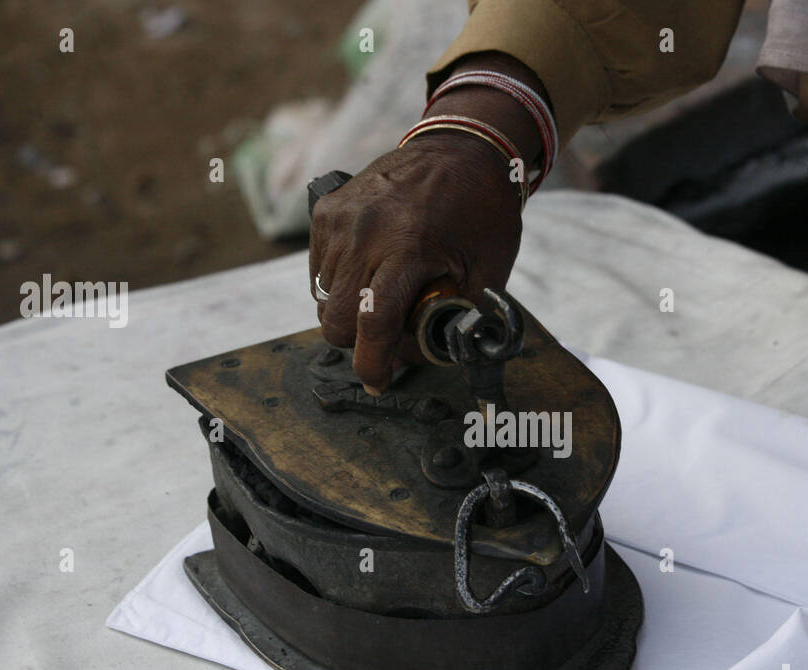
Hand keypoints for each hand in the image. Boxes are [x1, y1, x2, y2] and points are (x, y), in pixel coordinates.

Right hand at [308, 131, 522, 393]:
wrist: (460, 148)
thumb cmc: (481, 211)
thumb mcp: (488, 269)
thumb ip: (457, 318)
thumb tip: (424, 356)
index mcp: (408, 247)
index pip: (374, 322)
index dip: (373, 363)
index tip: (378, 382)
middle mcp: (365, 233)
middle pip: (336, 320)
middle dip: (357, 341)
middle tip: (386, 337)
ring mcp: (340, 220)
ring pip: (323, 298)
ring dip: (350, 311)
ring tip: (385, 292)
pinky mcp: (326, 211)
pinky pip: (318, 269)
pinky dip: (340, 283)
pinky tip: (370, 270)